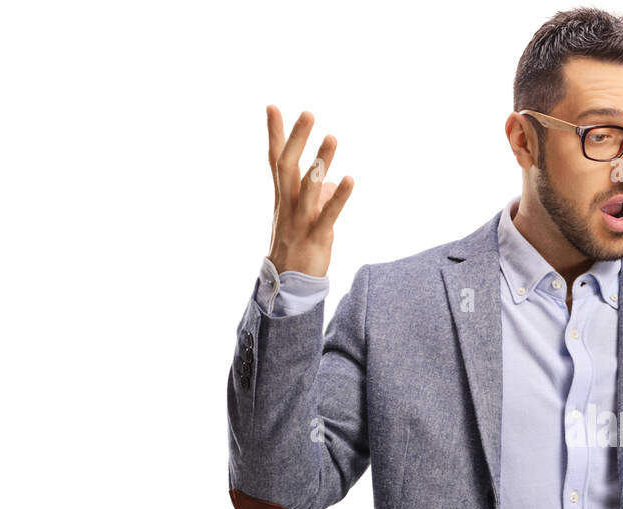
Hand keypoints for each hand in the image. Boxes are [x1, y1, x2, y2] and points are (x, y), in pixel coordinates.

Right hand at [265, 105, 353, 276]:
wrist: (288, 288)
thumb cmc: (296, 250)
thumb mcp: (305, 219)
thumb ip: (318, 198)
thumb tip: (333, 183)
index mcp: (283, 198)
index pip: (275, 160)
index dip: (274, 134)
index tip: (272, 106)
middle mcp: (287, 205)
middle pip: (287, 165)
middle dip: (297, 138)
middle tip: (307, 113)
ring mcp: (300, 220)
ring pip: (308, 186)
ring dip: (321, 160)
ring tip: (332, 137)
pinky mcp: (316, 237)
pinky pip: (328, 214)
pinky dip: (340, 197)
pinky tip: (350, 180)